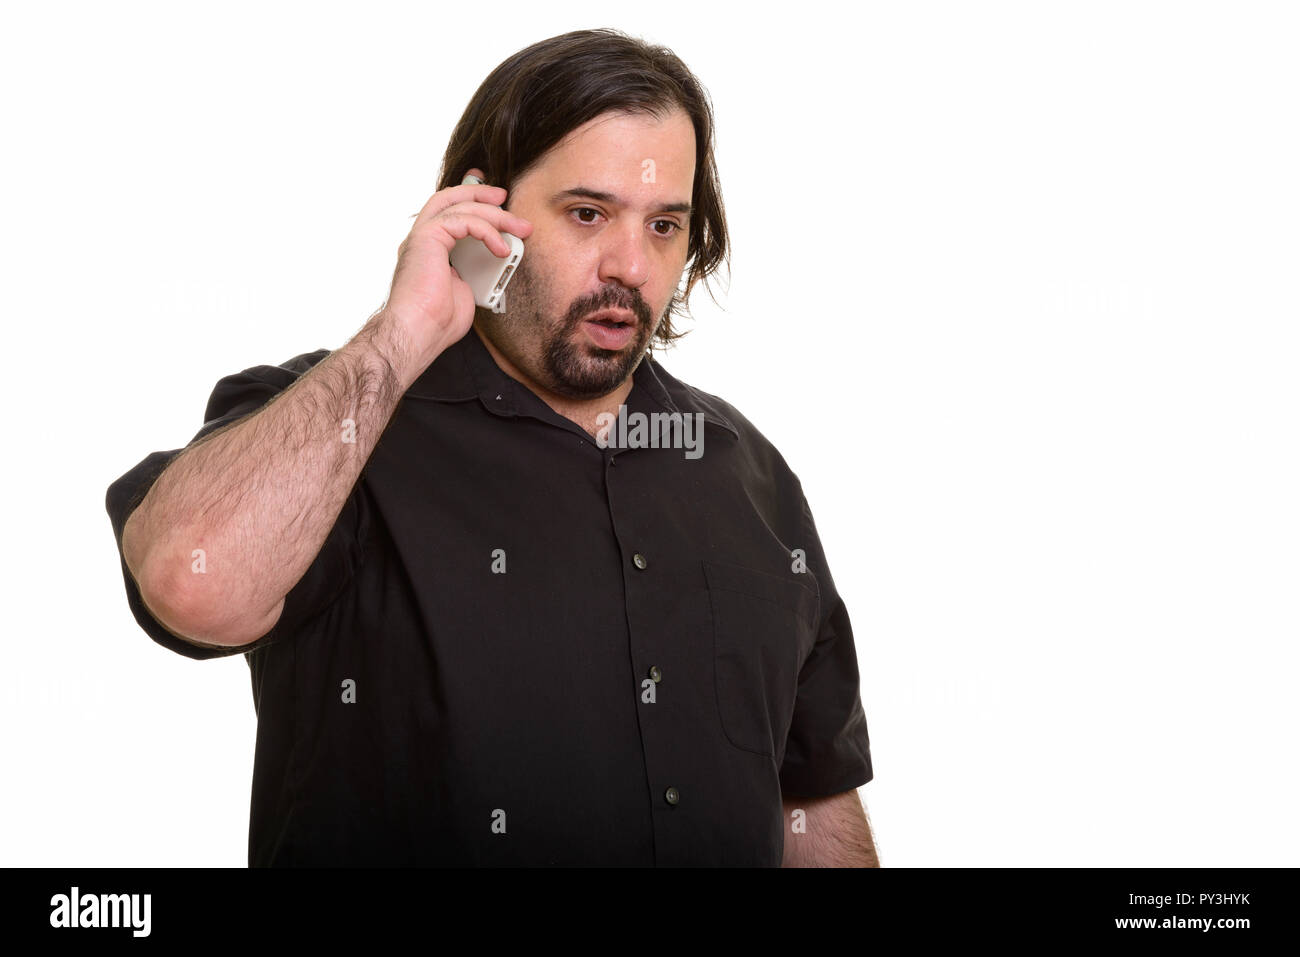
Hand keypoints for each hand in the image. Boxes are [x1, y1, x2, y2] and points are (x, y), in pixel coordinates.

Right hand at [371, 168, 533, 377]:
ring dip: (494, 214)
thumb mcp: (465, 289)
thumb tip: (492, 264)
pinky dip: (487, 231)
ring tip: (520, 228)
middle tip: (504, 197)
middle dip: (479, 192)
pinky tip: (502, 249)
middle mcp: (422, 239)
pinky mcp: (427, 238)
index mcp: (429, 250)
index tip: (495, 199)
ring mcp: (421, 237)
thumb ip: (473, 270)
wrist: (419, 332)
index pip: (447, 213)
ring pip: (459, 206)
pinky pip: (462, 220)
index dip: (469, 199)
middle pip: (449, 199)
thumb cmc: (438, 322)